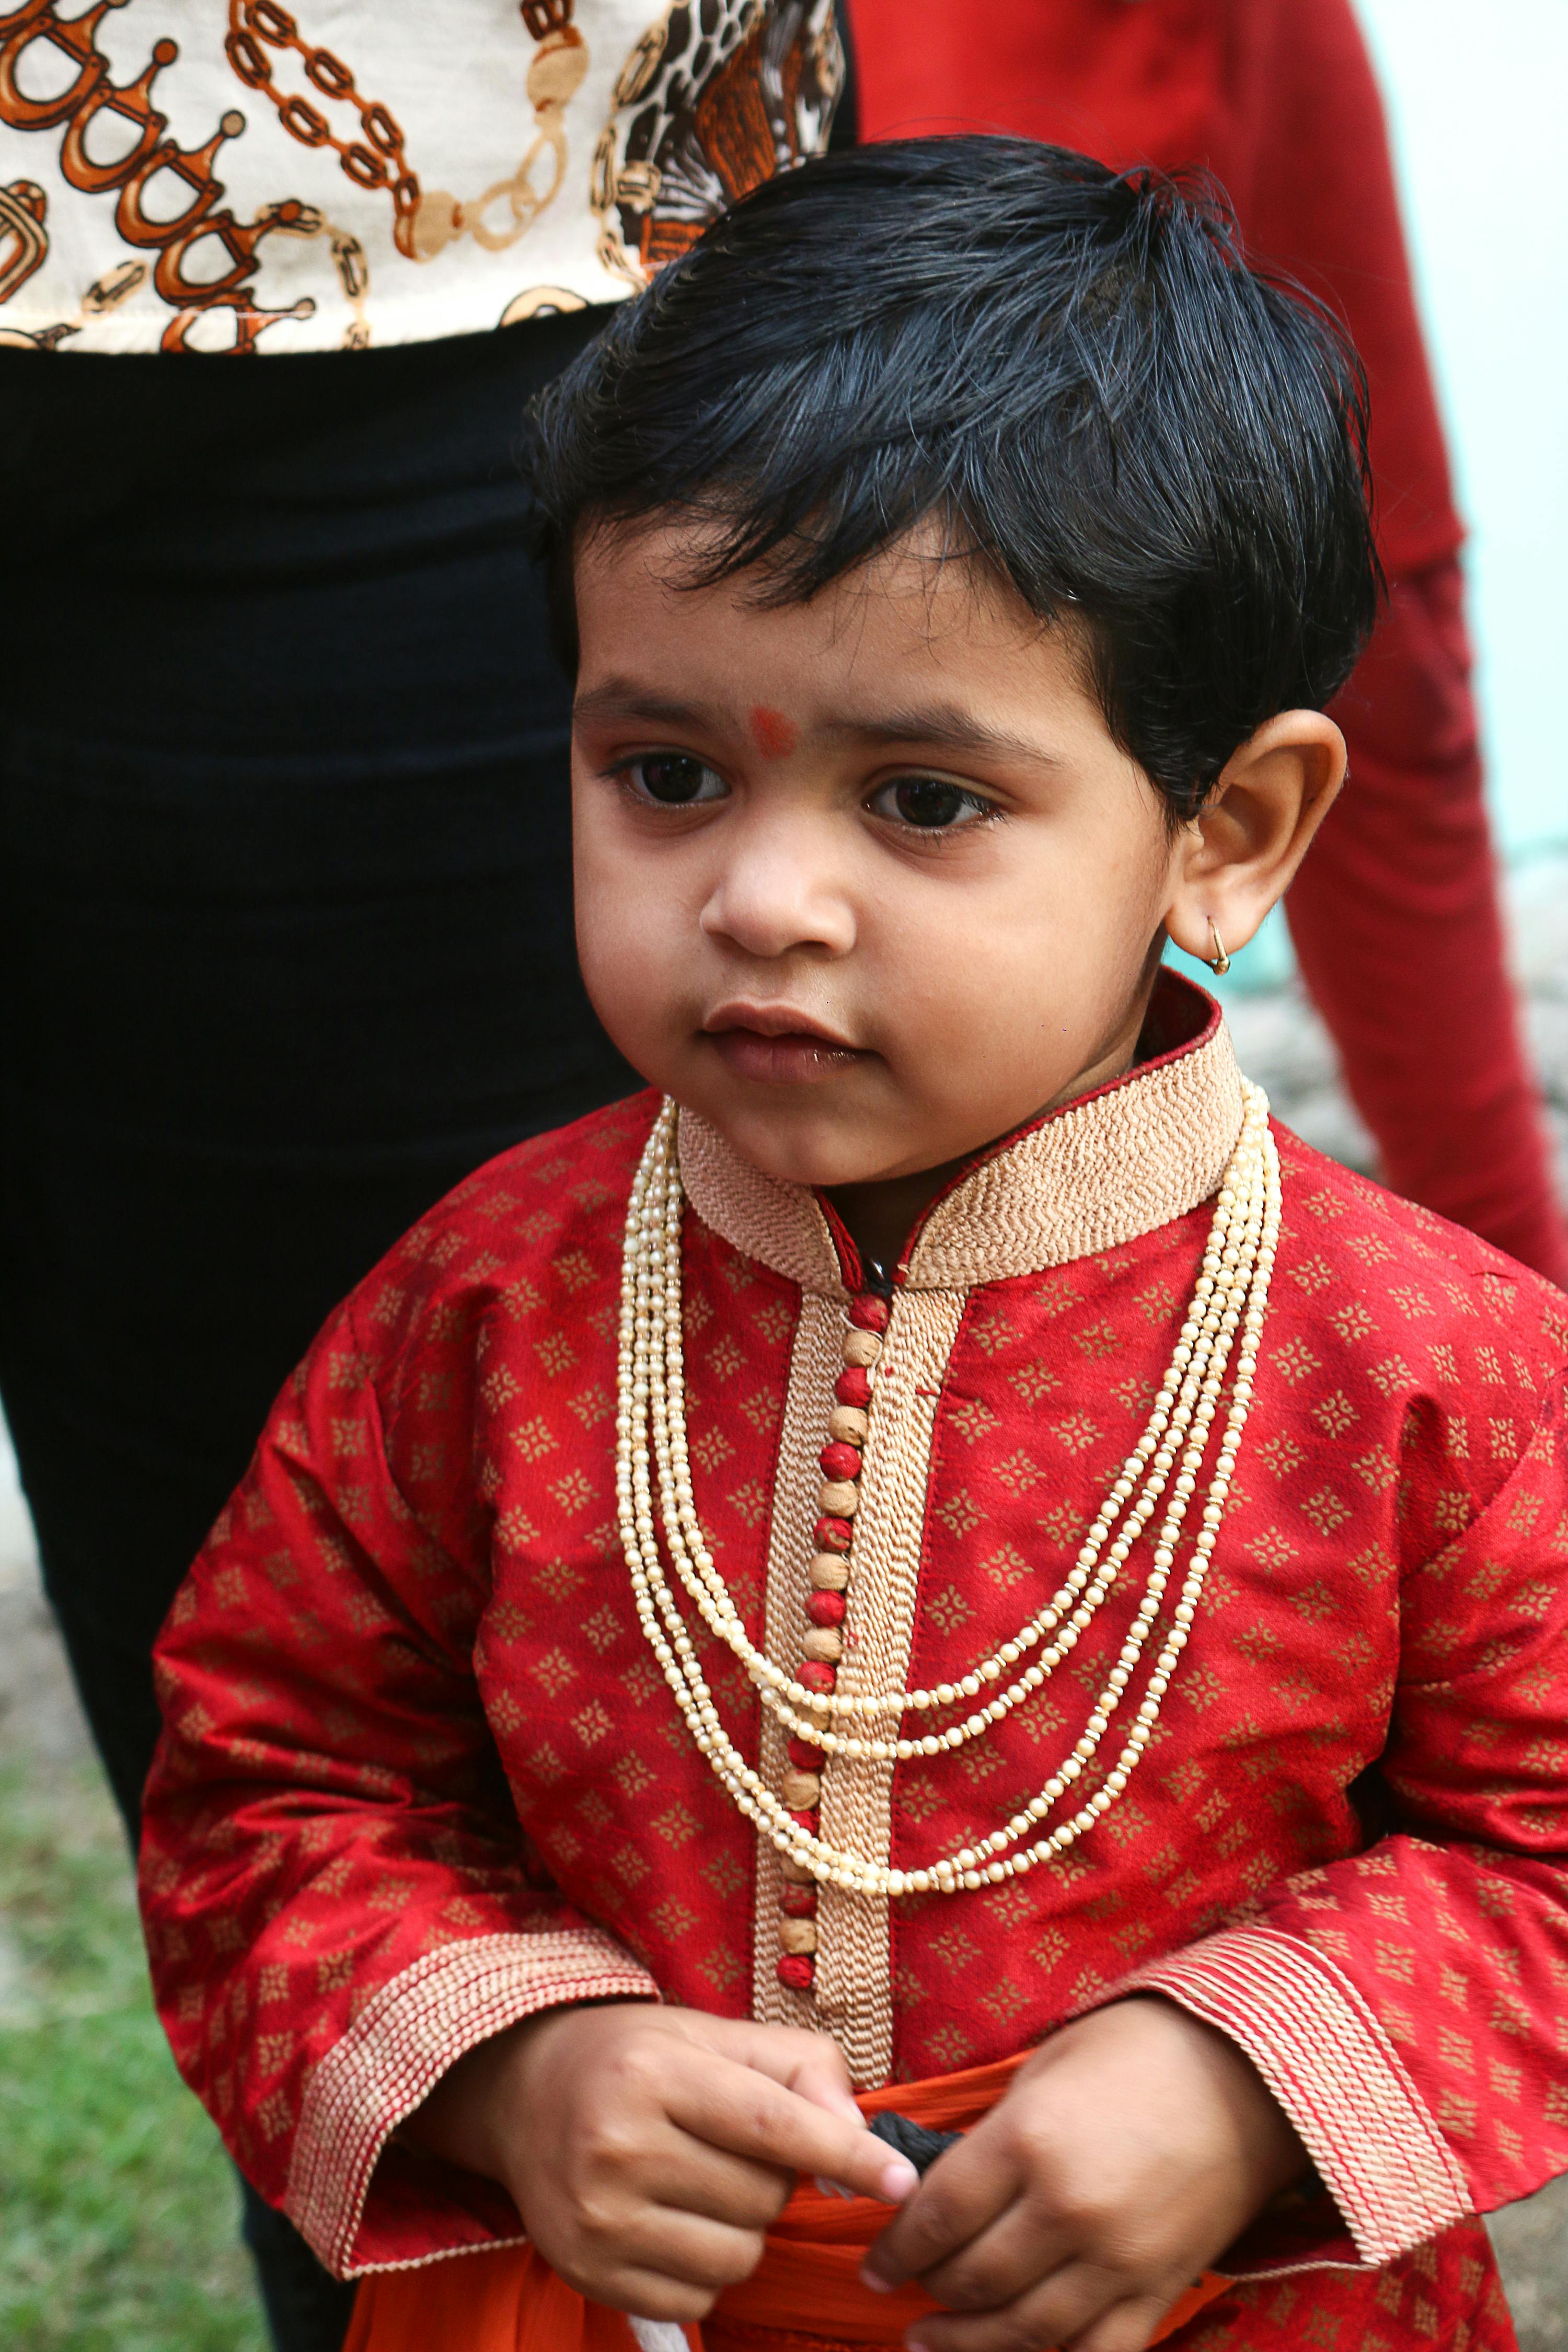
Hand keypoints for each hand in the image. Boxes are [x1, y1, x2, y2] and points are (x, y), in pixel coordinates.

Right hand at [405, 2002, 917, 2319]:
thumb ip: (801, 2070)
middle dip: (772, 2178)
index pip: (771, 2126)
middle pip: (760, 2198)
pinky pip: (696, 2299)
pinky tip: (673, 2220)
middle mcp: (617, 2147)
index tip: (900, 2178)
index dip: (844, 2154)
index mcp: (654, 2074)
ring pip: (736, 2257)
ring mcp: (596, 2219)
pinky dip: (705, 2270)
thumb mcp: (716, 2035)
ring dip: (744, 2228)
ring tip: (702, 2182)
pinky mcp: (587, 2272)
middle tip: (731, 2145)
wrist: (526, 2093)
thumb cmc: (640, 2058)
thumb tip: (858, 2137)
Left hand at [862, 1997, 1307, 2351]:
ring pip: (1022, 2331)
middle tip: (903, 2290)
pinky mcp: (1159, 2289)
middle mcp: (1067, 2210)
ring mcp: (1117, 2260)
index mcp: (1029, 2142)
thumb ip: (994, 2136)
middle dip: (927, 2290)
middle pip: (971, 2279)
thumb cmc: (1136, 2052)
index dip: (895, 2249)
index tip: (874, 2263)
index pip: (937, 2217)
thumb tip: (940, 2185)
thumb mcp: (1045, 2071)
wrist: (1246, 2072)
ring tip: (930, 2342)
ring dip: (967, 2343)